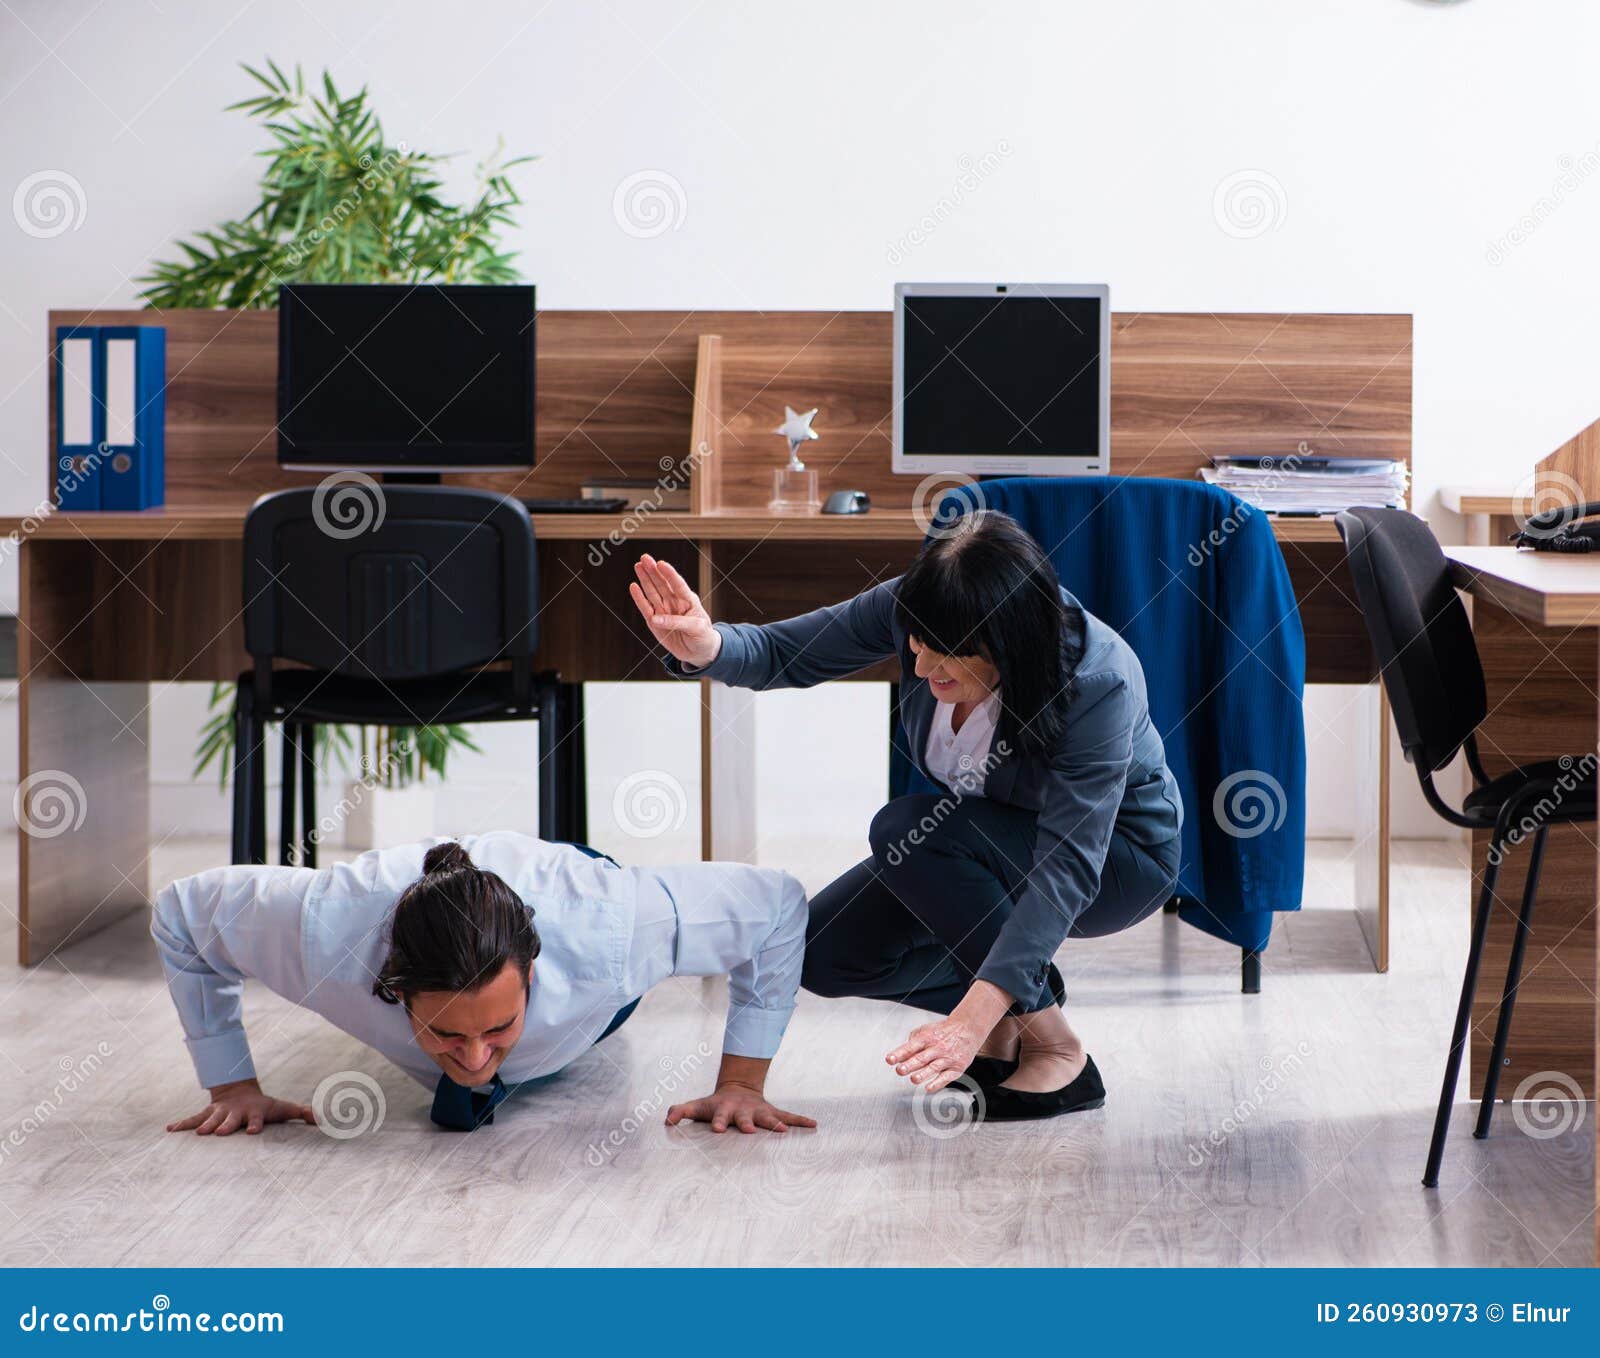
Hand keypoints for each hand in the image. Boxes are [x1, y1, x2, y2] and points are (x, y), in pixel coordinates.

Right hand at [166, 1078, 314, 1136]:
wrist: (240, 1092)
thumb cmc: (264, 1107)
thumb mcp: (283, 1108)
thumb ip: (301, 1112)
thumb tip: (320, 1120)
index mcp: (254, 1114)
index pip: (256, 1119)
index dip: (256, 1125)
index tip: (253, 1131)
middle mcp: (235, 1114)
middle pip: (230, 1121)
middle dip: (225, 1126)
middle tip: (220, 1133)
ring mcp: (219, 1114)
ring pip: (210, 1120)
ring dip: (203, 1126)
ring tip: (196, 1133)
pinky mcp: (206, 1115)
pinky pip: (192, 1119)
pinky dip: (181, 1124)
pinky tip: (169, 1130)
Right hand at [629, 554, 721, 669]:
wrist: (699, 653)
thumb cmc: (703, 637)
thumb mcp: (697, 629)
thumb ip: (677, 622)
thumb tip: (655, 618)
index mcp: (688, 600)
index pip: (678, 584)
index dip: (670, 574)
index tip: (661, 564)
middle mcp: (674, 602)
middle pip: (662, 584)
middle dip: (653, 571)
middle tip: (644, 557)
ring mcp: (664, 611)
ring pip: (652, 592)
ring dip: (645, 579)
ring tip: (638, 565)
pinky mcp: (654, 622)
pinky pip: (645, 609)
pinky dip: (639, 598)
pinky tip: (634, 586)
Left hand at [665, 1081, 817, 1134]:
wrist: (738, 1089)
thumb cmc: (715, 1105)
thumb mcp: (697, 1106)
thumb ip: (681, 1111)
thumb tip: (667, 1119)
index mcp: (725, 1110)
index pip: (721, 1117)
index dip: (720, 1123)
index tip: (719, 1130)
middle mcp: (744, 1111)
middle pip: (745, 1118)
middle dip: (748, 1124)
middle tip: (750, 1131)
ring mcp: (760, 1111)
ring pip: (769, 1118)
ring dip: (777, 1123)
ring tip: (785, 1131)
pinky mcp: (773, 1113)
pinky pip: (789, 1116)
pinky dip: (801, 1120)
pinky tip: (813, 1125)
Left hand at [886, 1014, 990, 1093]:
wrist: (967, 1028)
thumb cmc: (943, 1032)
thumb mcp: (925, 1030)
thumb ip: (912, 1042)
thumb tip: (900, 1055)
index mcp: (926, 1038)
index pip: (910, 1046)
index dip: (899, 1054)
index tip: (890, 1060)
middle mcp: (937, 1048)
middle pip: (921, 1057)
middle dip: (910, 1065)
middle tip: (900, 1070)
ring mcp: (947, 1058)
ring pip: (934, 1067)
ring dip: (923, 1074)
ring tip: (913, 1079)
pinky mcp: (956, 1067)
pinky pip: (947, 1076)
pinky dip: (938, 1083)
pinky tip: (929, 1088)